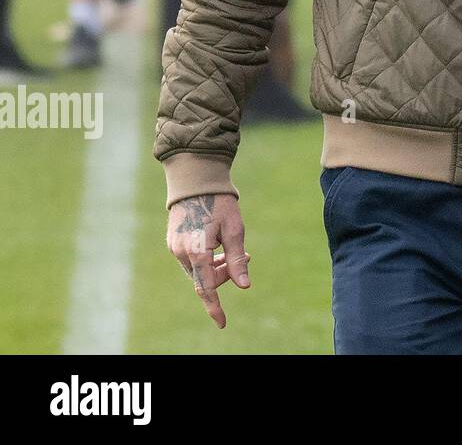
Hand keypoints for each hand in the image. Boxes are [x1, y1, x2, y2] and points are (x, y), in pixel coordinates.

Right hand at [167, 193, 249, 327]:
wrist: (196, 180)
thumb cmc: (220, 203)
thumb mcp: (235, 230)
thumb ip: (237, 260)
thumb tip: (244, 286)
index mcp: (197, 251)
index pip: (205, 288)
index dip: (215, 307)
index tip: (222, 324)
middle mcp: (181, 252)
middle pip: (203, 279)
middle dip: (224, 275)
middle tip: (246, 256)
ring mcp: (174, 247)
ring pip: (197, 270)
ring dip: (216, 267)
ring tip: (235, 251)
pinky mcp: (173, 241)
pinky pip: (190, 260)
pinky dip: (206, 259)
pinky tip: (217, 246)